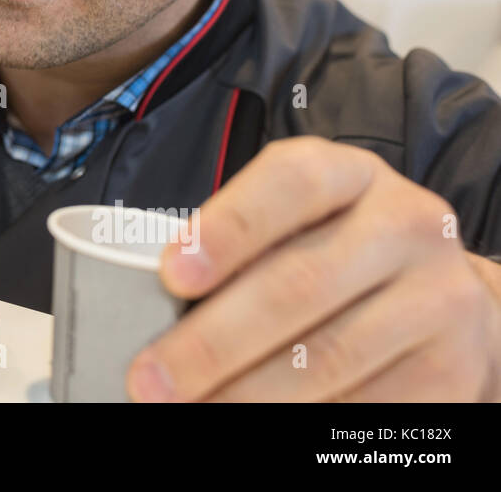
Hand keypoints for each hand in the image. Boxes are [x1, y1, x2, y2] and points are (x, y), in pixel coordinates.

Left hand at [126, 136, 500, 400]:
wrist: (446, 298)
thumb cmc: (337, 250)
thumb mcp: (294, 224)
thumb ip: (237, 247)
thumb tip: (149, 303)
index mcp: (350, 174)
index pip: (291, 183)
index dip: (228, 228)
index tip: (170, 275)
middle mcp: (404, 224)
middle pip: (299, 283)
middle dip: (212, 341)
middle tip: (151, 379)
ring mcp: (436, 297)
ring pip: (327, 357)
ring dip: (246, 394)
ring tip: (190, 409)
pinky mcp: (450, 369)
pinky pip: (364, 407)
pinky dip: (300, 423)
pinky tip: (253, 425)